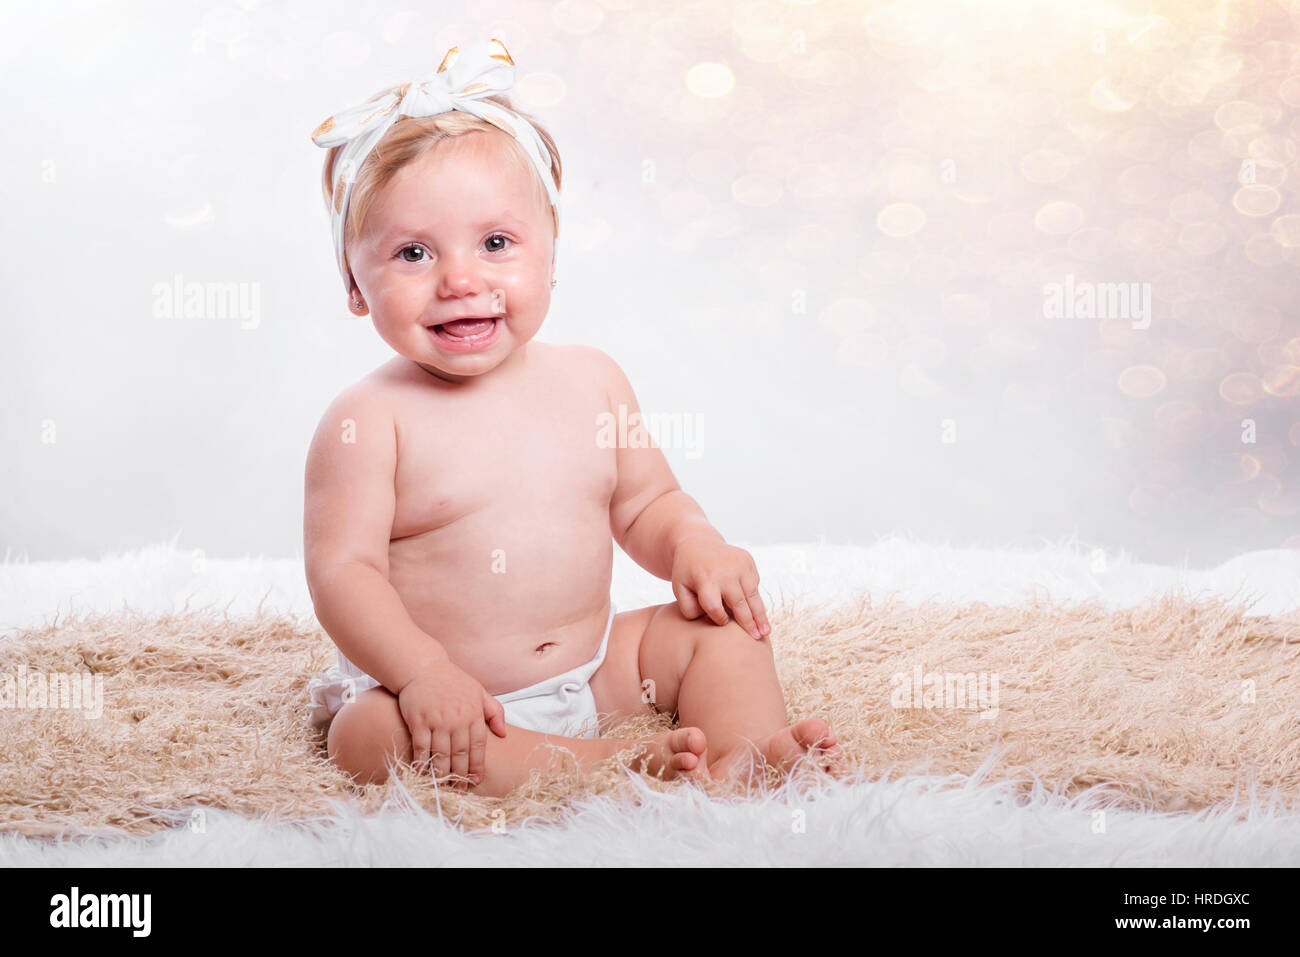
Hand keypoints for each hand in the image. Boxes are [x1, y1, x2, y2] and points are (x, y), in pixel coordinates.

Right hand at [397, 659, 506, 785]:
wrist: (423, 667)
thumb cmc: (452, 681)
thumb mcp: (479, 691)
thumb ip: (494, 711)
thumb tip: (504, 734)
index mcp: (474, 713)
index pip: (479, 746)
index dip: (478, 765)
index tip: (477, 780)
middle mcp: (457, 719)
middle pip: (460, 754)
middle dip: (461, 775)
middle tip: (460, 790)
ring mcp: (437, 720)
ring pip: (442, 754)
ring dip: (443, 774)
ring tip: (444, 787)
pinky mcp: (419, 721)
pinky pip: (422, 748)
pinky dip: (422, 763)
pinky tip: (423, 774)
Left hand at [670, 536, 770, 638]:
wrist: (697, 543)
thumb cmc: (687, 572)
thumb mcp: (680, 589)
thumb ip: (689, 608)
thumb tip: (711, 619)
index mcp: (705, 579)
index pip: (714, 607)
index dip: (719, 619)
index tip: (723, 623)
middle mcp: (725, 571)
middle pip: (739, 604)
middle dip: (748, 623)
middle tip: (757, 638)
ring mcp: (739, 565)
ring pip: (752, 596)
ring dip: (760, 615)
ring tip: (766, 632)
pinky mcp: (748, 561)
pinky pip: (754, 585)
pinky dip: (754, 598)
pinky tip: (757, 611)